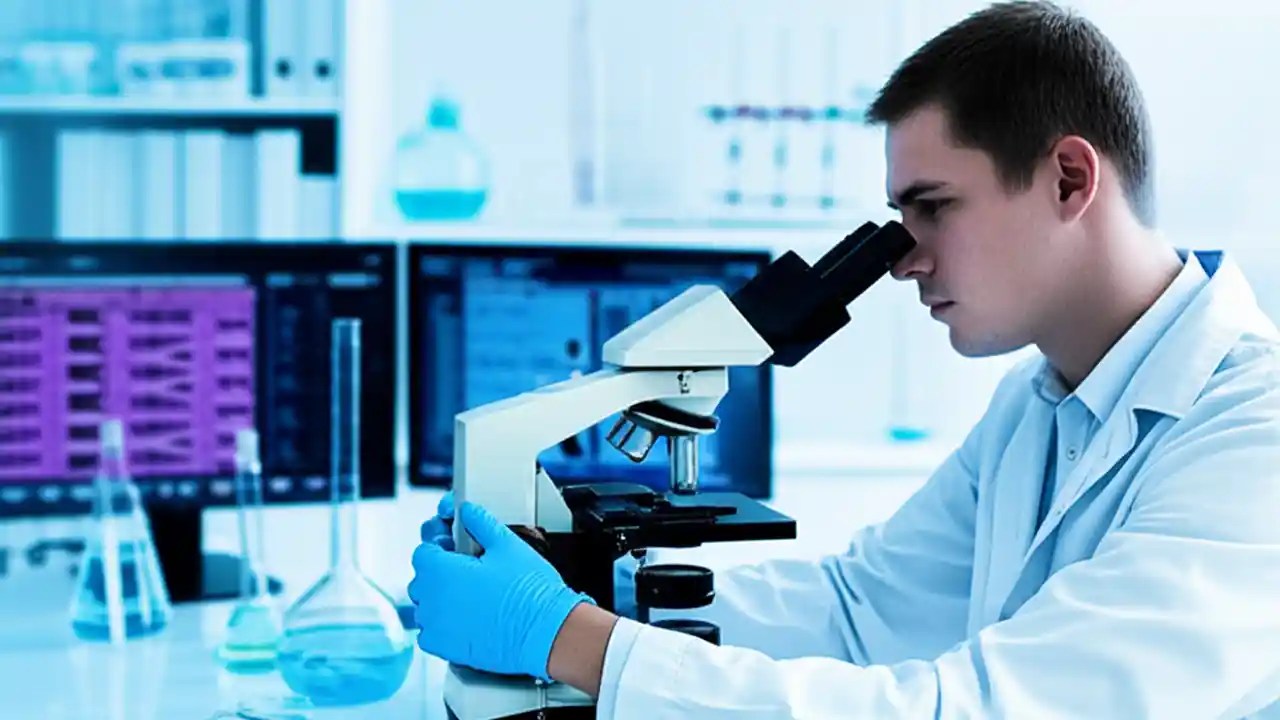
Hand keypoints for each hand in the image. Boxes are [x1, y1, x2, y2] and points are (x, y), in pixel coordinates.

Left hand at [408, 501, 591, 680]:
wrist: (544, 633)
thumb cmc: (529, 592)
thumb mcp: (507, 545)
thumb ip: (481, 523)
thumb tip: (469, 512)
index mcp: (440, 570)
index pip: (423, 551)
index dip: (441, 547)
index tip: (457, 549)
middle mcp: (431, 599)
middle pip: (422, 579)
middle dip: (440, 573)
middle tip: (469, 572)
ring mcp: (436, 626)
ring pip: (426, 607)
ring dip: (440, 599)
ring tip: (472, 597)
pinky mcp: (445, 649)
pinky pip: (430, 634)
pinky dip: (442, 626)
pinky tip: (466, 619)